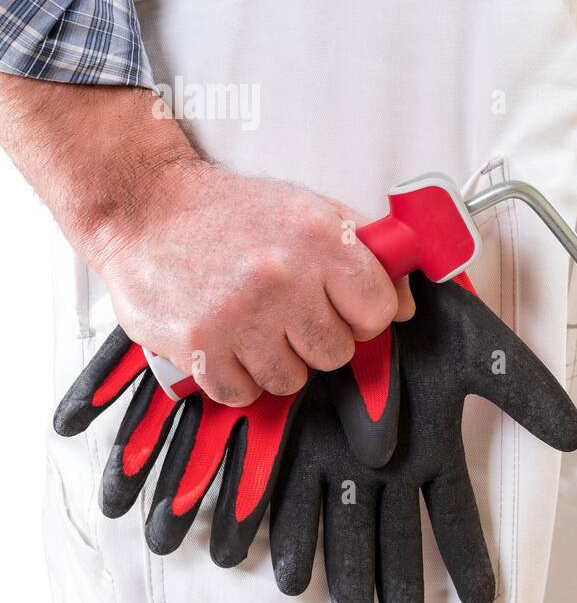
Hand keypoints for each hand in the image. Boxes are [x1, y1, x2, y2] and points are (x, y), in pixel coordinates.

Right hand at [0, 76, 413, 405]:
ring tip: (256, 326)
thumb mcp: (310, 210)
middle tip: (291, 315)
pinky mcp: (199, 345)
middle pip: (337, 352)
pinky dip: (238, 378)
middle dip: (318, 339)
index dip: (365, 316)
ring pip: (292, 379)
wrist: (146, 208)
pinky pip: (244, 394)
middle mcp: (283, 277)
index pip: (379, 311)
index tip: (345, 310)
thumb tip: (405, 302)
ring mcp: (239, 314)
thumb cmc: (232, 212)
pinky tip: (229, 344)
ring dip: (278, 362)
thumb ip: (367, 251)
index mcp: (318, 239)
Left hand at [272, 273, 576, 602]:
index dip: (470, 559)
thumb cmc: (430, 312)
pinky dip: (281, 530)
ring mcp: (340, 450)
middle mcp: (387, 460)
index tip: (486, 601)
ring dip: (340, 572)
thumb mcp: (486, 350)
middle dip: (395, 584)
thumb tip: (575, 437)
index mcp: (433, 444)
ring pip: (339, 524)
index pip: (455, 514)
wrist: (369, 275)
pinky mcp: (296, 433)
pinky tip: (279, 570)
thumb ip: (525, 392)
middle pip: (392, 535)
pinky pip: (287, 490)